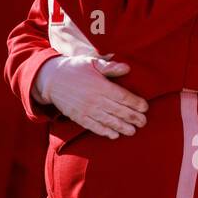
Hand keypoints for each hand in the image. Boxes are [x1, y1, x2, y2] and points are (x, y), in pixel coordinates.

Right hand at [32, 54, 147, 136]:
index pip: (123, 96)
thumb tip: (127, 68)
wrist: (52, 80)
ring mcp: (86, 110)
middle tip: (143, 122)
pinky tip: (114, 135)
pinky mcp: (79, 117)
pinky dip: (105, 132)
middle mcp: (95, 100)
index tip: (145, 107)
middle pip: (118, 111)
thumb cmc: (75, 68)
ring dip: (122, 127)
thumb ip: (110, 67)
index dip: (135, 103)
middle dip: (133, 117)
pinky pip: (94, 127)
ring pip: (109, 121)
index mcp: (100, 85)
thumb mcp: (92, 62)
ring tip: (133, 131)